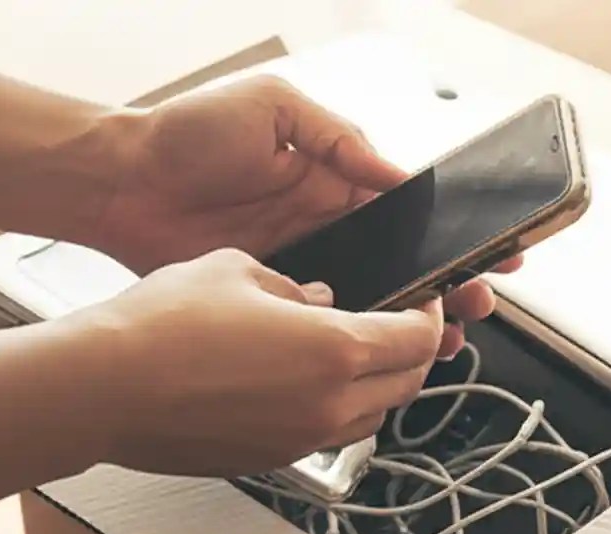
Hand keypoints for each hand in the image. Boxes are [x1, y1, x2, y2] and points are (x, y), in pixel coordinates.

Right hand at [62, 248, 443, 476]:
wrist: (102, 388)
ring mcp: (299, 440)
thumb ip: (291, 286)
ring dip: (378, 388)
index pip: (416, 338)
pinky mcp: (267, 460)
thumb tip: (313, 300)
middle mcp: (328, 405)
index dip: (428, 316)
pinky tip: (300, 384)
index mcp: (334, 350)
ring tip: (355, 357)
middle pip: (406, 385)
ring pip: (371, 418)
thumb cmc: (159, 328)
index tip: (423, 302)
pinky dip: (333, 411)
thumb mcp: (236, 270)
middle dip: (413, 353)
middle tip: (400, 327)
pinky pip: (324, 436)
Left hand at [88, 75, 520, 357]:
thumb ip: (338, 139)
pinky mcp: (265, 294)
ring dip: (406, 315)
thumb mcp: (275, 109)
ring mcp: (297, 262)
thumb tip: (396, 172)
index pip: (406, 209)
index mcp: (331, 175)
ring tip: (445, 336)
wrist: (120, 180)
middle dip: (442, 283)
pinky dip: (348, 335)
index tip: (490, 251)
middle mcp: (321, 222)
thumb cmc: (189, 131)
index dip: (449, 232)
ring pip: (367, 295)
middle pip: (398, 259)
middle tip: (476, 304)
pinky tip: (375, 348)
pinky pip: (318, 318)